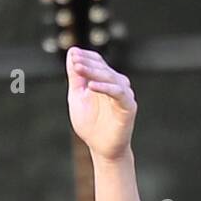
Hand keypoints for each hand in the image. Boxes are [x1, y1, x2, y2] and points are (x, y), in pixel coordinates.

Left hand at [66, 47, 136, 161]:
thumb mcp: (77, 97)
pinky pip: (118, 93)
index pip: (97, 61)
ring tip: (79, 69)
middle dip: (87, 64)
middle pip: (102, 68)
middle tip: (75, 62)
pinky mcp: (128, 106)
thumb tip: (72, 52)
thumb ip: (75, 77)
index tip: (73, 55)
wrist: (101, 148)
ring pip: (110, 77)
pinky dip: (105, 88)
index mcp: (105, 79)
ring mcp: (124, 94)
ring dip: (94, 73)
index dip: (85, 57)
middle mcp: (116, 83)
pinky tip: (91, 87)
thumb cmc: (90, 125)